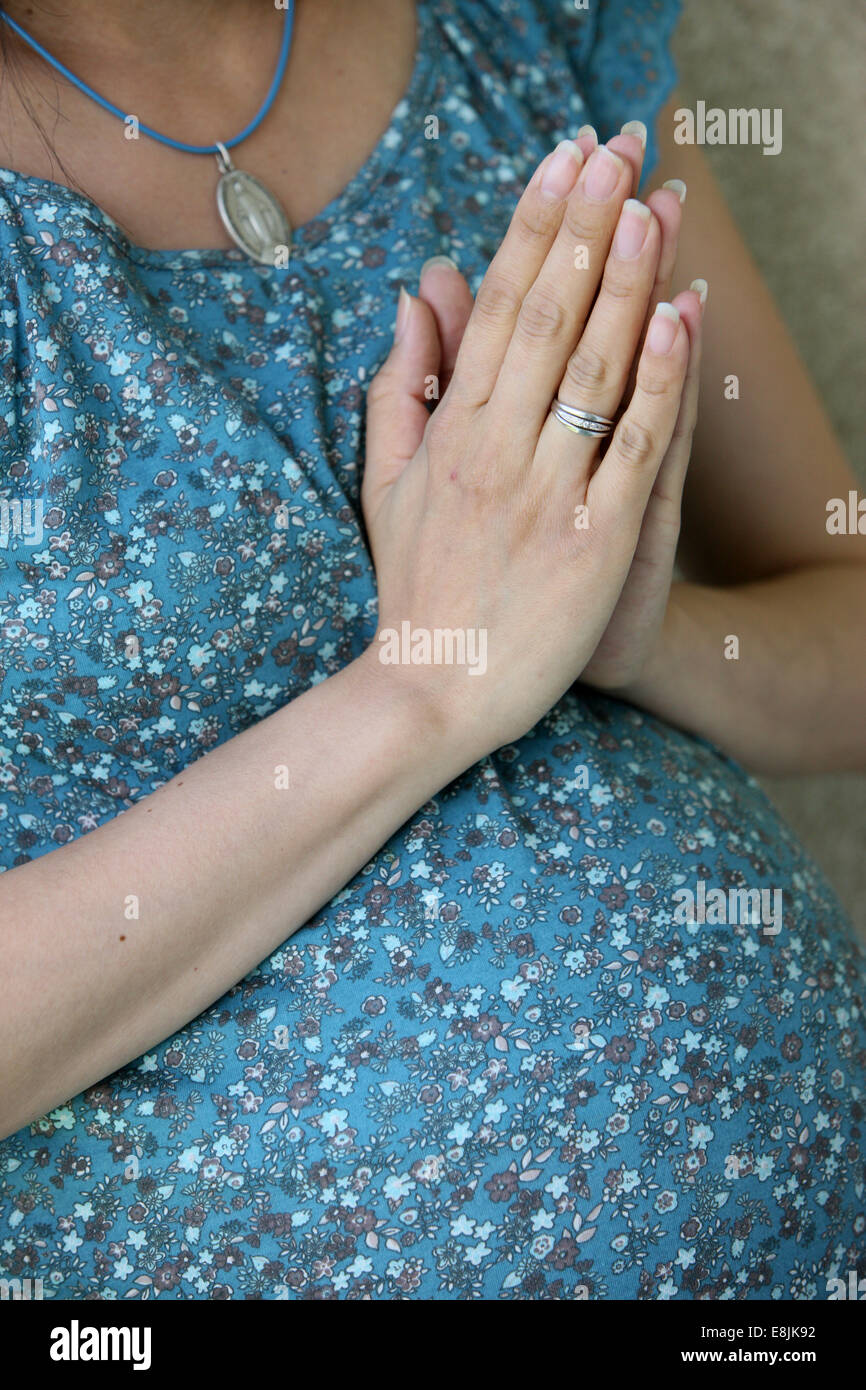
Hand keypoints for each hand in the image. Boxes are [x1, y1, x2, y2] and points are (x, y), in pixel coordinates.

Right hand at [361, 135, 690, 762]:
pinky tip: (677, 317)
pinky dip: (657, 382)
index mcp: (448, 433)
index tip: (559, 162)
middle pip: (549, 318)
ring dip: (628, 279)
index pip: (498, 309)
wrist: (434, 693)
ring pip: (596, 369)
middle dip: (585, 224)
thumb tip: (418, 296)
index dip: (533, 228)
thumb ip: (400, 388)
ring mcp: (547, 495)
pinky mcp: (594, 543)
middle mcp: (495, 451)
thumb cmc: (414, 589)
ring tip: (653, 202)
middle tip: (614, 146)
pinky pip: (633, 450)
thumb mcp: (386, 484)